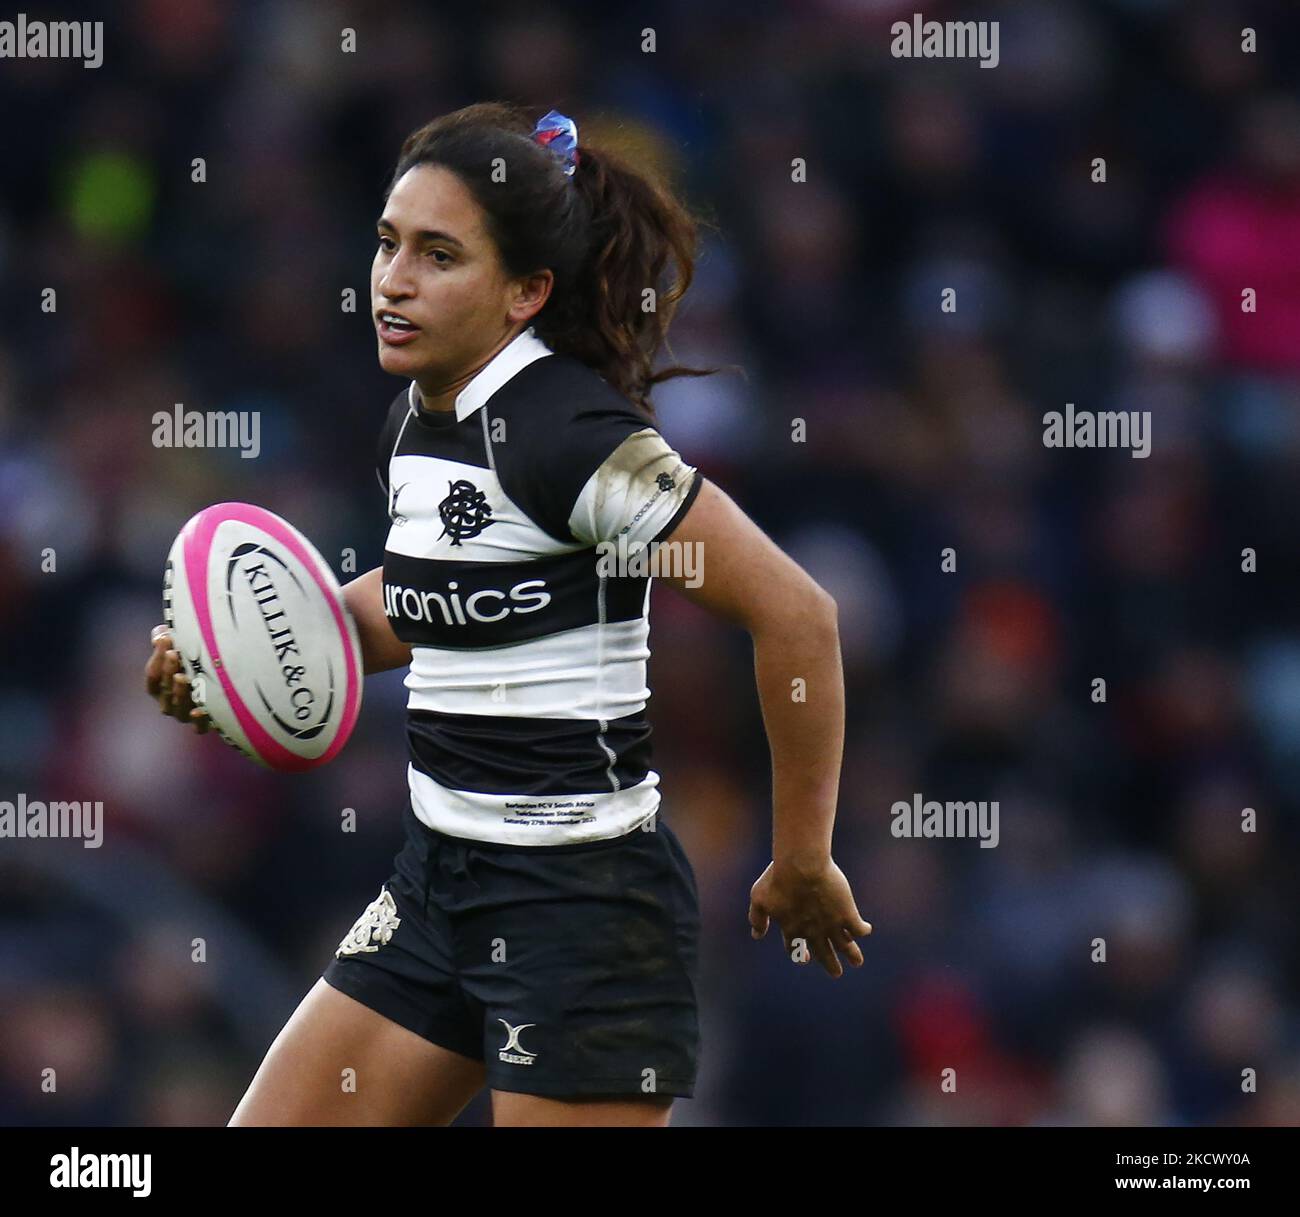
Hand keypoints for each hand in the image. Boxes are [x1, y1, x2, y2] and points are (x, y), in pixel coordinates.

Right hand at [144, 624, 210, 732]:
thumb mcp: (180, 648)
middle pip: (163, 689)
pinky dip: (198, 721)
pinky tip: (200, 710)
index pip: (152, 675)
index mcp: (160, 687)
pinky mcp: (204, 723)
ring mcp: (185, 714)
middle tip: (175, 654)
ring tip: (183, 677)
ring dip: (179, 692)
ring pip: (177, 708)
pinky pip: (198, 727)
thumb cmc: (195, 663)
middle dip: (167, 670)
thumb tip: (161, 633)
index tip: (166, 639)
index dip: (157, 658)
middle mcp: (169, 702)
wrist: (224, 684)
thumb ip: (167, 640)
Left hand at [748, 856, 870, 977]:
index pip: (795, 949)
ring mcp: (832, 924)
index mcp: (792, 929)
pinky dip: (863, 930)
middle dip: (830, 964)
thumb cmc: (777, 879)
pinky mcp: (847, 914)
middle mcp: (813, 932)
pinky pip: (859, 928)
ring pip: (845, 946)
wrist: (801, 866)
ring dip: (852, 955)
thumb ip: (756, 918)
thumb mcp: (759, 898)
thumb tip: (756, 935)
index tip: (805, 959)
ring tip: (857, 962)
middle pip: (823, 954)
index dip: (800, 955)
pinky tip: (866, 929)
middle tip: (836, 973)